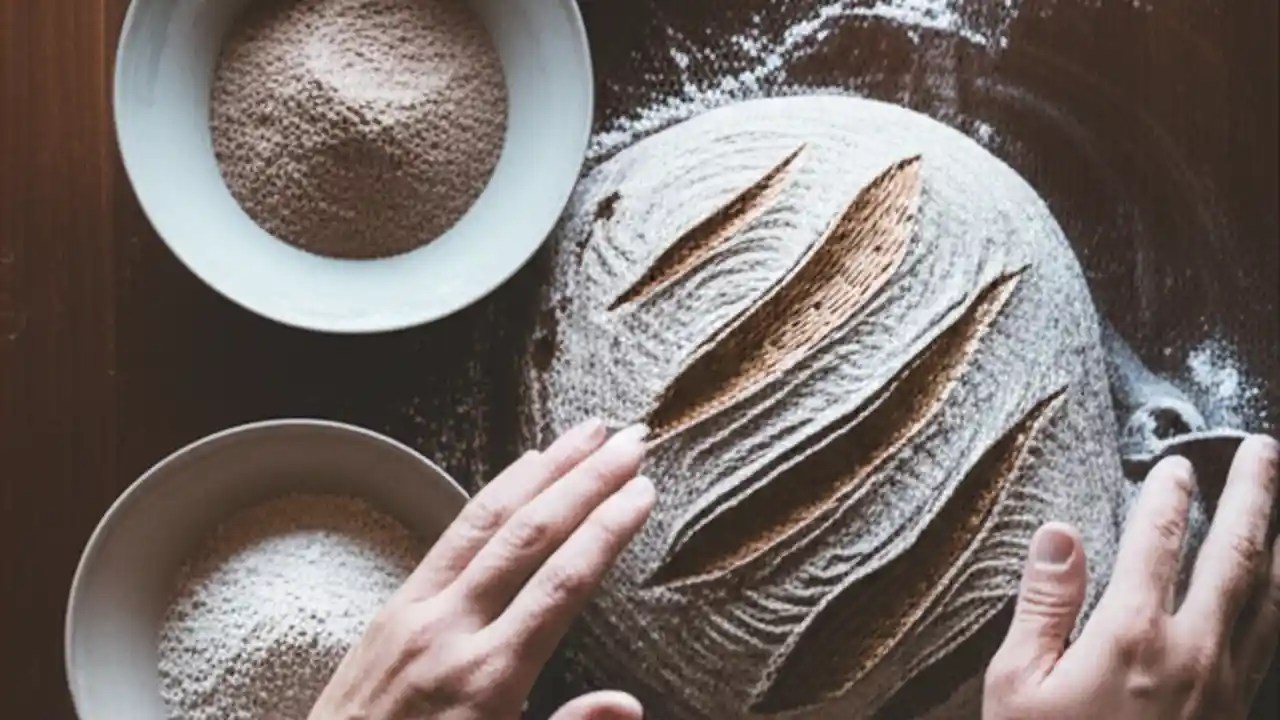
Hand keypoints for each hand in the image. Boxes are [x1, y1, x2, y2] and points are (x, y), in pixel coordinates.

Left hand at [310, 420, 653, 719]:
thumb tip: (628, 704)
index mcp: (488, 679)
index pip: (563, 585)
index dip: (607, 531)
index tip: (642, 491)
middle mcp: (450, 632)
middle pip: (529, 537)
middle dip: (585, 482)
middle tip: (630, 441)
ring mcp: (416, 612)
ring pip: (488, 520)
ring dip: (543, 470)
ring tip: (586, 433)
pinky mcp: (393, 606)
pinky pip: (451, 535)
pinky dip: (493, 495)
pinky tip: (522, 470)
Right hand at [984, 434, 1279, 719]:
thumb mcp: (1019, 685)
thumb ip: (1045, 603)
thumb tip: (1059, 533)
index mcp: (1131, 635)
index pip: (1158, 540)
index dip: (1170, 493)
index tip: (1177, 464)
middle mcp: (1193, 651)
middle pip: (1236, 554)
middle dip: (1254, 493)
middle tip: (1263, 450)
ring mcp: (1225, 683)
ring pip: (1270, 595)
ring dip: (1277, 540)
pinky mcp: (1236, 711)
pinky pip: (1270, 640)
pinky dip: (1277, 600)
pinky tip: (1274, 590)